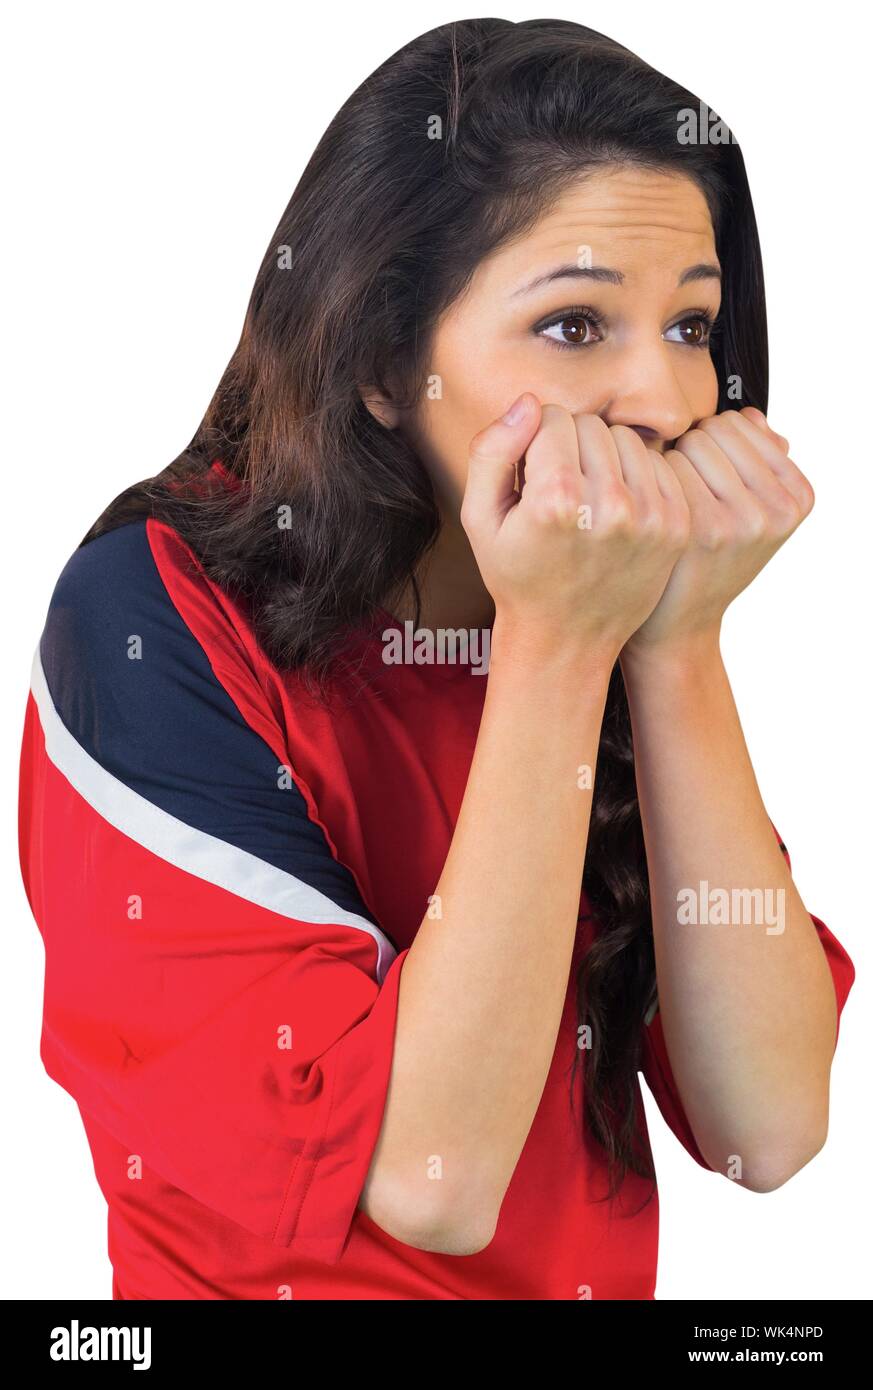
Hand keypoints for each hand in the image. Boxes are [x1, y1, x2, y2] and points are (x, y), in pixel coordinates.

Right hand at [460, 392, 690, 661]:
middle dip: (571, 447)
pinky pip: (657, 463)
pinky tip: (616, 509)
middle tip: (560, 492)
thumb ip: (492, 451)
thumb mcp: (480, 519)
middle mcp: (609, 505)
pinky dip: (635, 477)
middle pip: (591, 424)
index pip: (552, 417)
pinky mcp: (676, 524)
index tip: (531, 478)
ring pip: (626, 439)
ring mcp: (650, 515)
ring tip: (587, 500)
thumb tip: (530, 402)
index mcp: (556, 499)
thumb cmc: (518, 576)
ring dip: (605, 457)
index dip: (534, 441)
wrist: (568, 639)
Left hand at [621, 407, 813, 657]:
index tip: (704, 482)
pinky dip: (649, 480)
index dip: (710, 445)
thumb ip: (755, 461)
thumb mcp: (748, 515)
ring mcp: (742, 519)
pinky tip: (651, 511)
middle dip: (689, 451)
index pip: (740, 423)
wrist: (677, 623)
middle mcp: (778, 508)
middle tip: (681, 494)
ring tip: (668, 503)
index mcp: (798, 496)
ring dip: (669, 463)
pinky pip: (666, 466)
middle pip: (715, 429)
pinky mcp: (701, 528)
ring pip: (690, 443)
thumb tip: (750, 413)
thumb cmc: (704, 559)